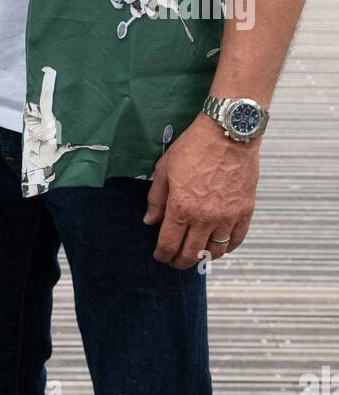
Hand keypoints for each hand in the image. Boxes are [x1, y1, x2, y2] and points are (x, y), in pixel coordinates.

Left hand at [143, 113, 258, 268]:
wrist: (228, 133)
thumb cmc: (194, 147)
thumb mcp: (165, 168)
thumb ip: (156, 197)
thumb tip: (150, 220)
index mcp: (181, 207)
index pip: (169, 244)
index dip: (162, 254)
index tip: (160, 256)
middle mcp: (204, 218)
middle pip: (191, 253)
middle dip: (179, 261)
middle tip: (174, 261)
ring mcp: (227, 217)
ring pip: (214, 252)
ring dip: (203, 258)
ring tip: (196, 255)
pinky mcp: (244, 212)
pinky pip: (235, 241)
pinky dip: (226, 248)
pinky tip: (218, 246)